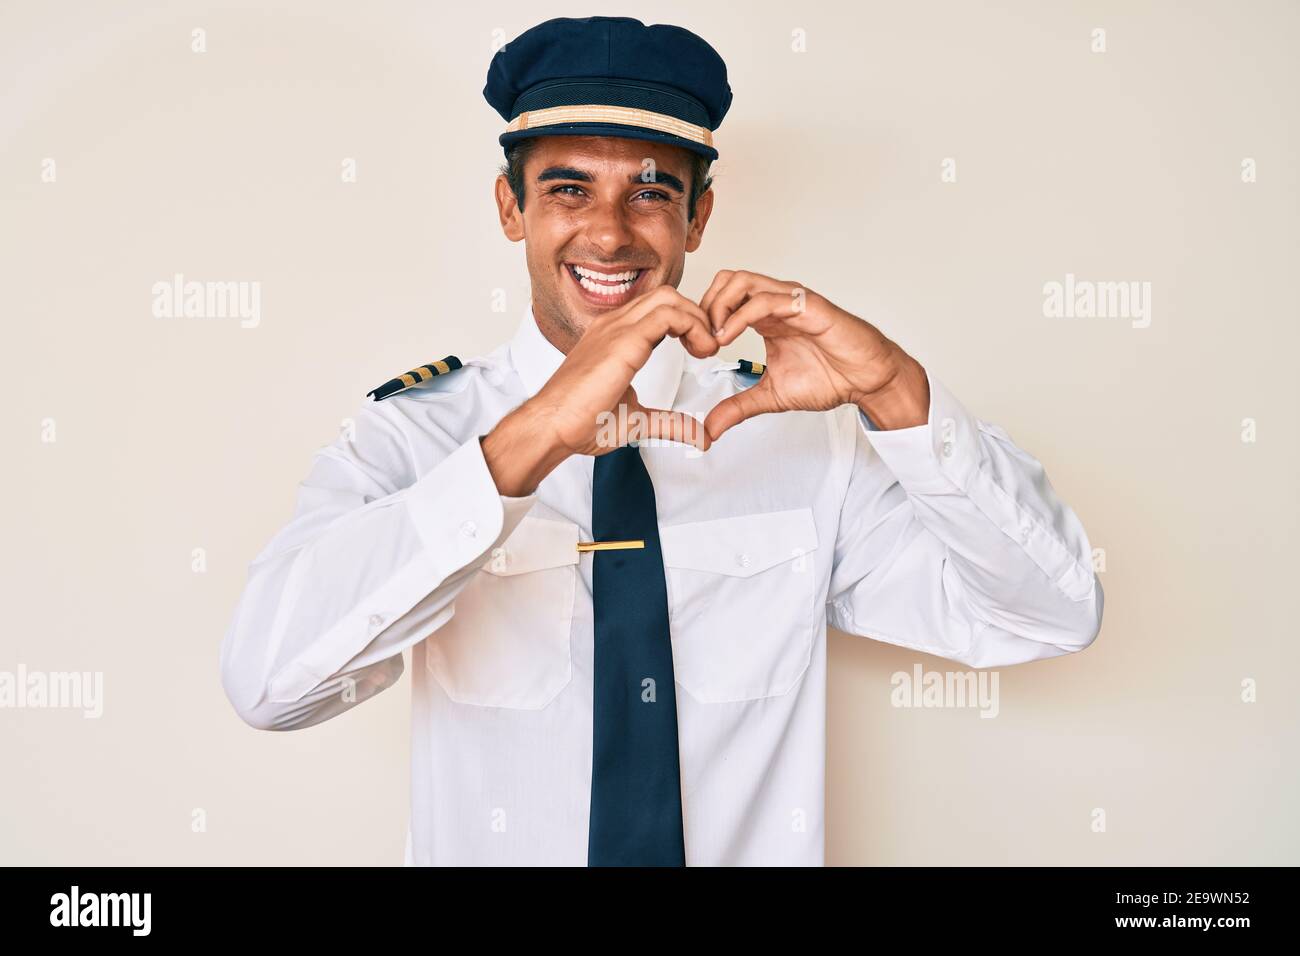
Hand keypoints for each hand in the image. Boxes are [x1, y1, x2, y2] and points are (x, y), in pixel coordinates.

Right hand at [483, 286, 719, 495]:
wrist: (551, 427)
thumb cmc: (579, 422)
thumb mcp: (637, 420)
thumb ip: (670, 423)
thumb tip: (698, 436)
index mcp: (614, 337)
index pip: (657, 309)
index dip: (685, 322)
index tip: (699, 350)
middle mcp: (615, 326)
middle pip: (667, 295)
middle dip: (696, 316)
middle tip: (707, 348)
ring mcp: (617, 329)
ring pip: (670, 298)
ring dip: (697, 319)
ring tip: (706, 350)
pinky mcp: (624, 341)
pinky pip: (668, 315)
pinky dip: (693, 326)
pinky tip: (699, 351)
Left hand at [698, 270, 929, 439]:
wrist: (868, 380)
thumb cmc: (830, 377)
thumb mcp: (770, 395)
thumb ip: (738, 407)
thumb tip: (709, 429)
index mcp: (765, 316)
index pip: (721, 298)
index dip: (702, 319)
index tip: (696, 350)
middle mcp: (775, 302)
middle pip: (725, 280)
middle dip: (704, 307)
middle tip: (701, 341)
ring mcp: (789, 300)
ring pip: (741, 281)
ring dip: (718, 307)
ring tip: (714, 339)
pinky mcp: (806, 305)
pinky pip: (765, 300)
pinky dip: (739, 316)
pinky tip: (728, 337)